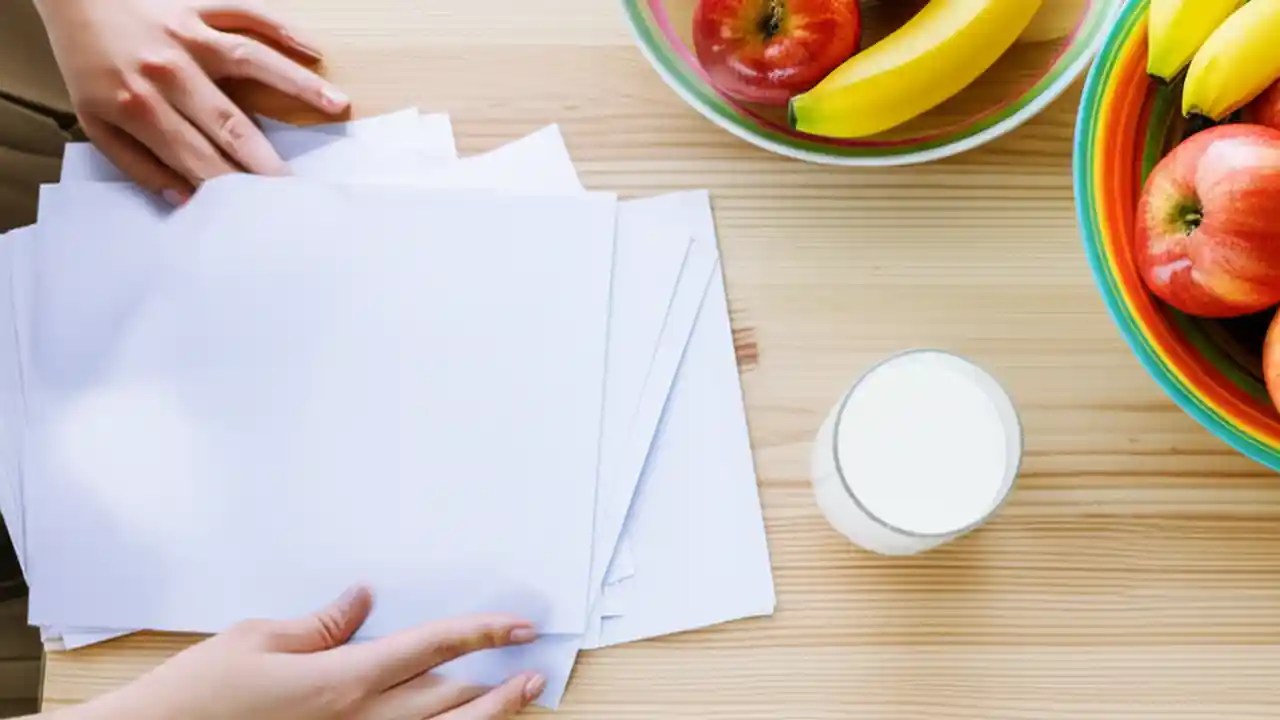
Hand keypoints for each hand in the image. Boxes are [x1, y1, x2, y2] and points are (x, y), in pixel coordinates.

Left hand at [35, 0, 350, 203]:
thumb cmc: (88, 61)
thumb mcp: (94, 120)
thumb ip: (137, 163)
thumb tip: (183, 198)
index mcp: (140, 106)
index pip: (197, 158)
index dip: (230, 186)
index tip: (261, 210)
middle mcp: (168, 70)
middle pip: (230, 122)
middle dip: (265, 159)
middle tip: (298, 187)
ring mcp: (188, 34)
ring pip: (253, 61)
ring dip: (298, 85)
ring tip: (337, 105)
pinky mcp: (200, 4)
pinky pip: (248, 13)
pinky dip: (283, 28)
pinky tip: (315, 51)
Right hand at [72, 587, 544, 719]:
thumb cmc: (196, 697)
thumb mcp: (256, 640)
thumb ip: (320, 623)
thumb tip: (361, 600)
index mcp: (341, 680)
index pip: (432, 648)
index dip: (481, 632)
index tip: (516, 625)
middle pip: (449, 699)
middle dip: (497, 682)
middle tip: (533, 665)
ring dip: (488, 717)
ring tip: (521, 699)